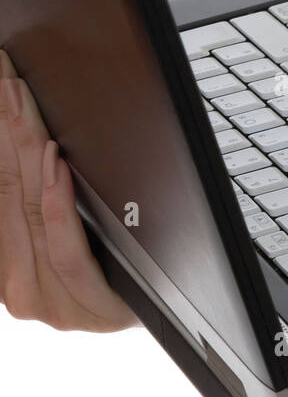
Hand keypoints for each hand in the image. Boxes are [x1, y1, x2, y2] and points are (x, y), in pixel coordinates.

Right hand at [0, 50, 137, 329]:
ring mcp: (46, 301)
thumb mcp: (69, 229)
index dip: (0, 135)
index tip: (2, 90)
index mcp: (6, 267)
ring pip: (29, 211)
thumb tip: (33, 139)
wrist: (163, 313)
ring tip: (23, 108)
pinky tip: (56, 165)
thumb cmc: (114, 268)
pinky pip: (64, 249)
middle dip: (8, 130)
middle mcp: (16, 287)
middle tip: (7, 83)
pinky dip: (58, 202)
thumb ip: (42, 196)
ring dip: (26, 150)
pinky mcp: (82, 306)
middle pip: (7, 191)